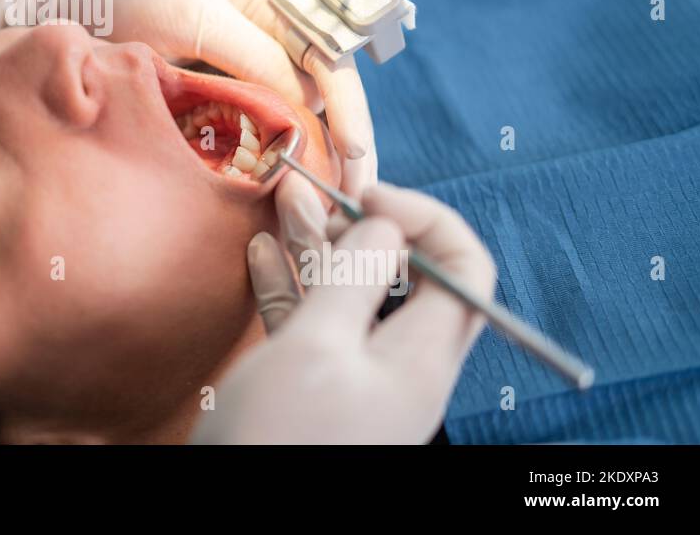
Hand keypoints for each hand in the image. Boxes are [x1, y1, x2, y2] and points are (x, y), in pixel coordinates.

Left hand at [0, 0, 376, 199]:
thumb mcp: (191, 19)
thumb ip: (252, 56)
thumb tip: (308, 106)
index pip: (330, 60)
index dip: (346, 113)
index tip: (350, 160)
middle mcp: (272, 27)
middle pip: (331, 90)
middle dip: (348, 144)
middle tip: (353, 197)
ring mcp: (248, 58)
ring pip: (304, 111)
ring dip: (321, 157)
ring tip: (328, 207)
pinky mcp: (219, 87)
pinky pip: (264, 122)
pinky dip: (281, 157)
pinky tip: (287, 193)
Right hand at [192, 183, 494, 444]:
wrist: (235, 520)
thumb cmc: (278, 438)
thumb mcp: (317, 346)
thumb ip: (354, 277)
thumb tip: (386, 225)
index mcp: (421, 356)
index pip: (464, 268)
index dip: (425, 219)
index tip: (370, 196)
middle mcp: (399, 366)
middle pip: (404, 276)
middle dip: (363, 226)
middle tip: (315, 197)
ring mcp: (357, 378)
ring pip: (352, 295)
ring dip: (321, 248)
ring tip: (285, 206)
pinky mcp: (317, 389)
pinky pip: (315, 324)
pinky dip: (293, 285)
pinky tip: (262, 257)